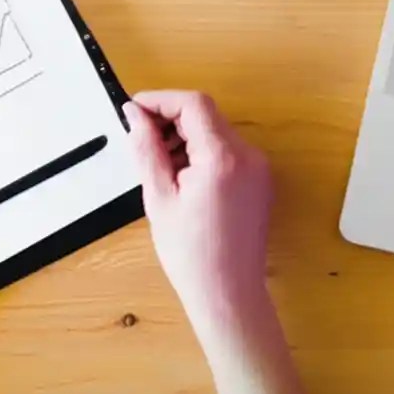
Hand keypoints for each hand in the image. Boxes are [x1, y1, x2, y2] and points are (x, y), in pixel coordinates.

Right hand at [123, 91, 272, 319]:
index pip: (193, 104)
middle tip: (140, 138)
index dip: (160, 100)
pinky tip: (181, 176)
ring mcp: (259, 168)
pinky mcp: (260, 180)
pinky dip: (202, 152)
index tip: (134, 109)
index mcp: (223, 158)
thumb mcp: (158, 197)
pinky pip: (227, 151)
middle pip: (206, 115)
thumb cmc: (191, 254)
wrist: (229, 294)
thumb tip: (135, 115)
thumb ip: (147, 149)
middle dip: (170, 119)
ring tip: (159, 164)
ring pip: (216, 131)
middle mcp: (248, 156)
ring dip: (185, 136)